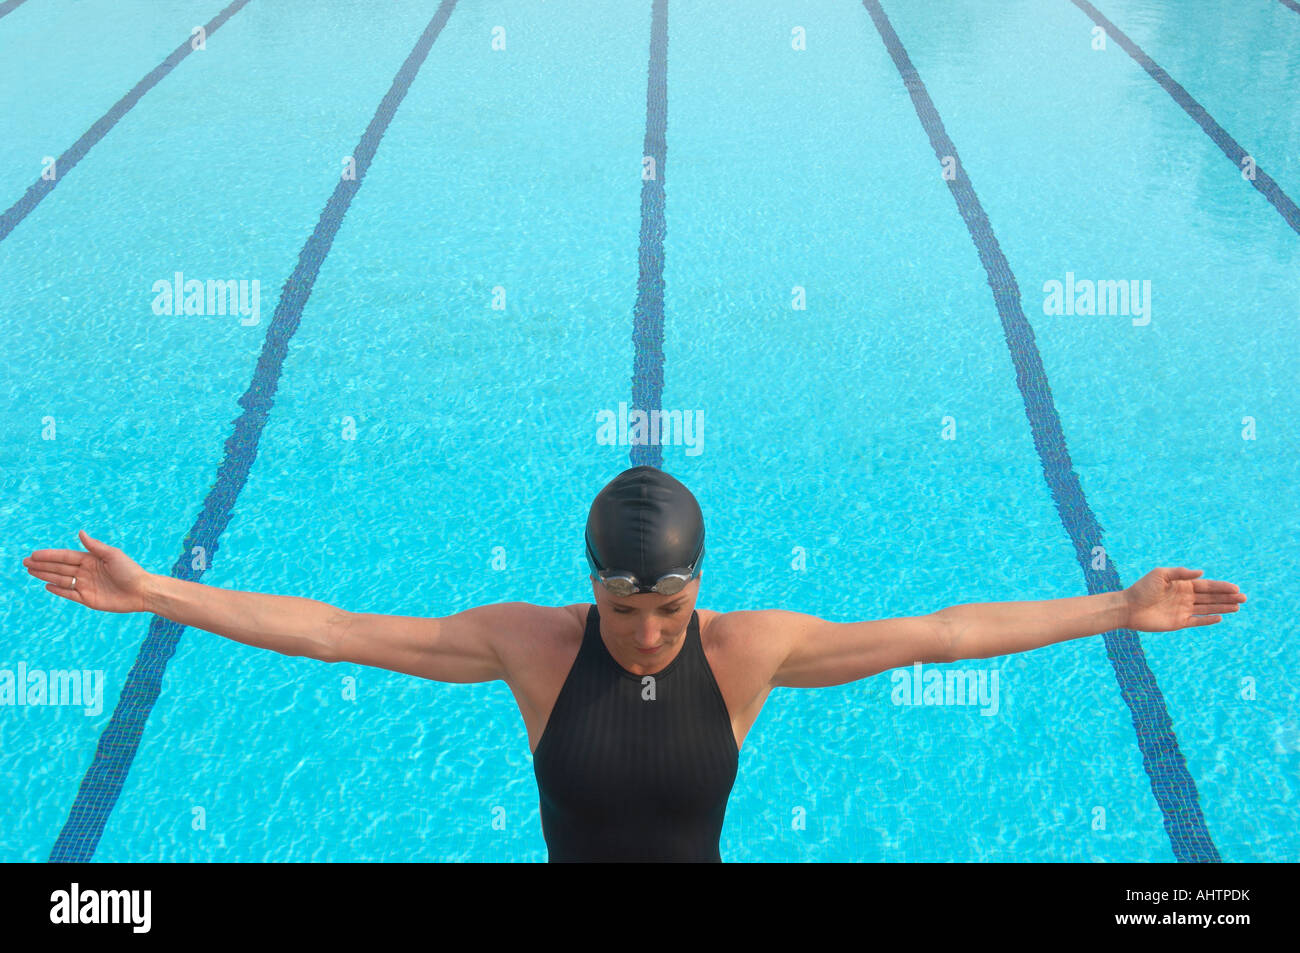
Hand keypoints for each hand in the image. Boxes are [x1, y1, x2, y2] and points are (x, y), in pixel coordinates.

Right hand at [22, 530, 151, 613]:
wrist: (142, 592)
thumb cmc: (130, 571)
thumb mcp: (113, 555)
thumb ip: (95, 546)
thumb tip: (80, 532)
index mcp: (91, 559)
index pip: (65, 557)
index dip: (50, 555)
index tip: (34, 554)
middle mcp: (86, 571)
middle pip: (60, 567)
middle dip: (43, 564)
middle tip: (25, 562)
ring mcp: (86, 585)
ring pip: (61, 579)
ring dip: (46, 575)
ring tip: (31, 571)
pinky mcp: (88, 598)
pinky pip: (69, 594)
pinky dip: (58, 590)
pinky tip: (47, 585)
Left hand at [1124, 567, 1245, 632]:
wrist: (1128, 607)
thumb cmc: (1142, 589)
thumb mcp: (1160, 575)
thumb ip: (1180, 573)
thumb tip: (1201, 573)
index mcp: (1182, 585)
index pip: (1206, 586)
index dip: (1222, 587)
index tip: (1236, 588)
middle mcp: (1185, 597)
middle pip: (1211, 597)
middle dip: (1227, 597)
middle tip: (1244, 598)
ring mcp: (1183, 610)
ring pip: (1207, 608)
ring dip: (1222, 607)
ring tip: (1238, 607)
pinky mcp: (1179, 622)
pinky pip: (1197, 621)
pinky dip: (1208, 620)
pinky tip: (1220, 617)